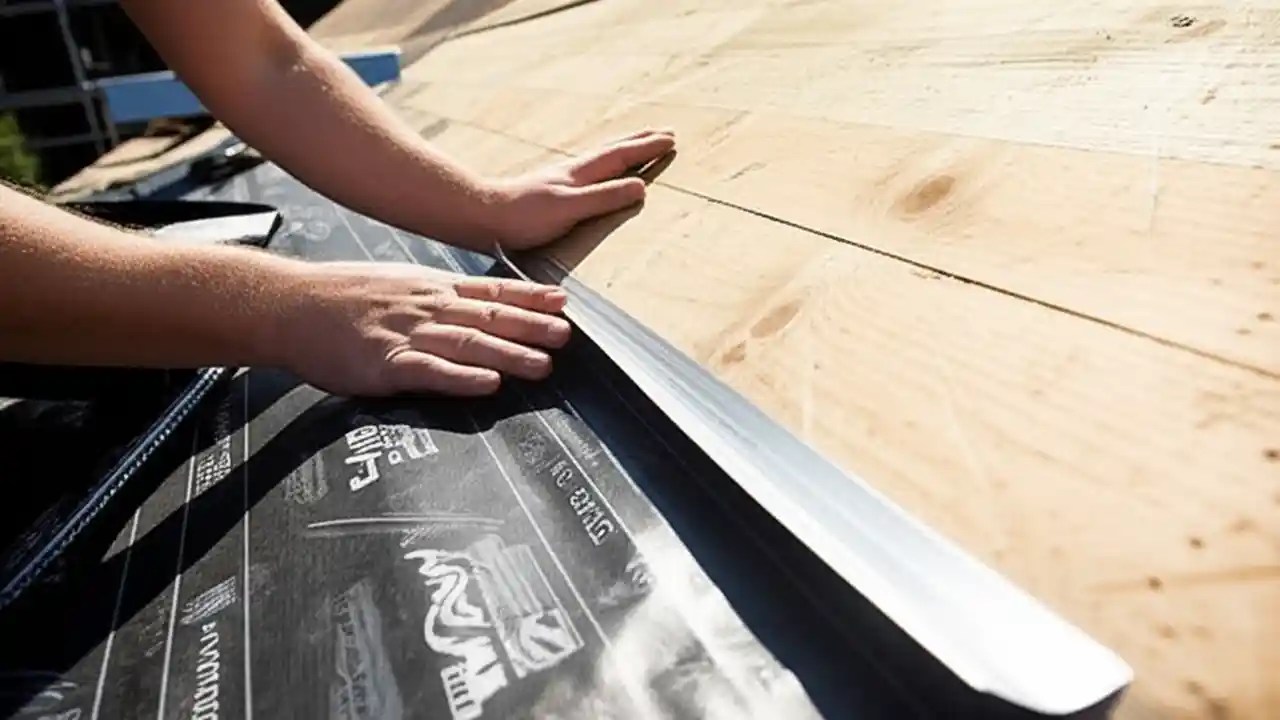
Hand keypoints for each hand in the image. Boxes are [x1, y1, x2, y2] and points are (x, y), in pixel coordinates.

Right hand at [273, 261, 570, 396]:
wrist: (288, 305)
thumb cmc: (338, 297)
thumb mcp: (394, 283)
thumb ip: (433, 295)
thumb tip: (469, 304)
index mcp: (429, 288)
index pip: (490, 293)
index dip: (528, 299)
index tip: (562, 303)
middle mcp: (425, 307)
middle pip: (488, 318)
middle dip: (532, 326)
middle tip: (566, 335)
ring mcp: (406, 334)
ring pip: (468, 344)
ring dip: (509, 355)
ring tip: (543, 365)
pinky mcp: (384, 363)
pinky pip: (430, 371)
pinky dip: (461, 379)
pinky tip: (488, 385)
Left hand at [486, 128, 674, 249]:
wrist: (484, 218)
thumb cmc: (524, 217)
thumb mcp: (569, 208)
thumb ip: (604, 197)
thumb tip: (640, 186)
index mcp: (579, 173)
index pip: (621, 156)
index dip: (647, 148)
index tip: (671, 139)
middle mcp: (572, 172)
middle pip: (612, 151)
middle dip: (639, 142)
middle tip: (662, 132)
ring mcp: (561, 181)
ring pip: (601, 160)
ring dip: (622, 151)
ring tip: (636, 147)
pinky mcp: (552, 193)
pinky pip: (590, 174)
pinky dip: (604, 168)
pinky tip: (598, 177)